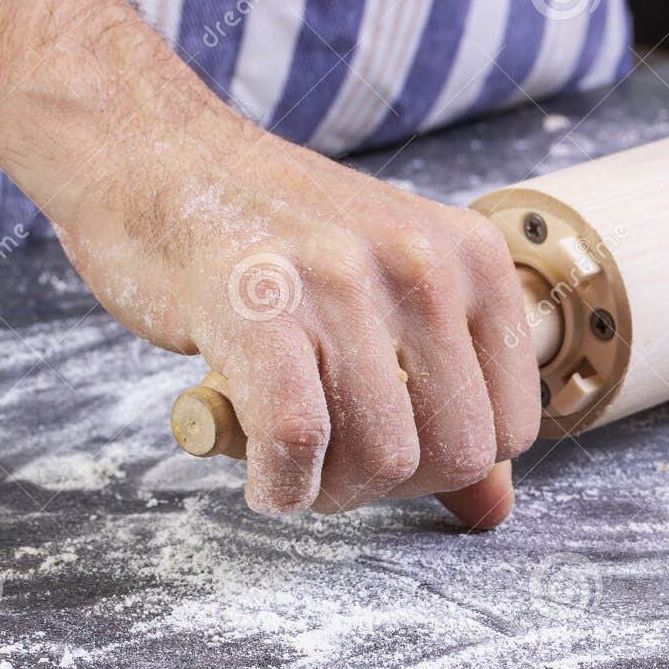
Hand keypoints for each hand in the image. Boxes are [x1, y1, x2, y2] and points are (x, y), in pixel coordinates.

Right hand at [0, 0, 536, 525]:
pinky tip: (260, 473)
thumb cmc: (277, 245)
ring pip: (385, 460)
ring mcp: (343, 280)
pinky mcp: (259, 307)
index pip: (514, 426)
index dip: (452, 467)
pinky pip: (298, 444)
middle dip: (394, 486)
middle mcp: (424, 263)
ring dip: (330, 492)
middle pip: (459, 454)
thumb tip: (493, 512)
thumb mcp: (393, 300)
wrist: (155, 156)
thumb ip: (452, 402)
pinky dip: (280, 486)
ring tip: (288, 458)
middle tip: (333, 464)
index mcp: (475, 259)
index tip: (391, 446)